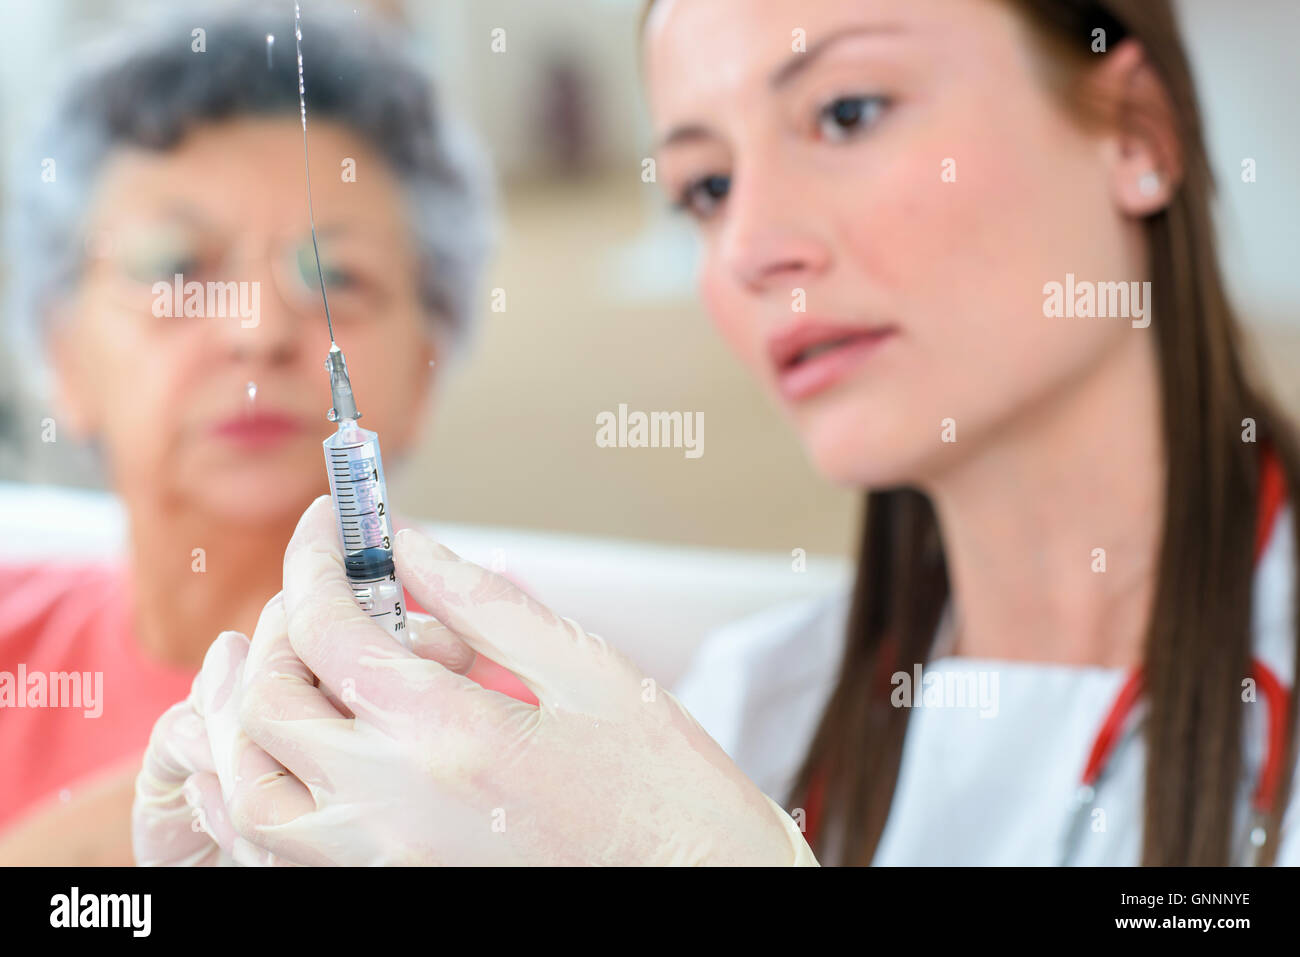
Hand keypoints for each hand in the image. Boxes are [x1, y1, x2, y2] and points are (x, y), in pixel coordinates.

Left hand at [222, 496, 816, 865]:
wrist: (697, 884)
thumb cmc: (661, 786)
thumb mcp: (583, 668)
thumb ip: (477, 601)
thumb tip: (404, 545)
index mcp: (450, 738)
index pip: (330, 630)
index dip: (316, 558)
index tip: (327, 521)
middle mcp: (393, 811)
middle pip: (270, 707)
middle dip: (280, 627)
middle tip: (324, 589)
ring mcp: (381, 866)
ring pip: (248, 795)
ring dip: (244, 715)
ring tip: (285, 662)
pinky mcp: (388, 891)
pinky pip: (275, 850)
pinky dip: (254, 788)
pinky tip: (287, 744)